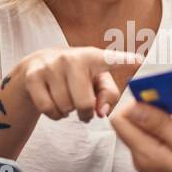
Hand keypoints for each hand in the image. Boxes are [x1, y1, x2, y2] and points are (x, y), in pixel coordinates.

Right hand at [18, 46, 143, 121]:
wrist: (37, 66)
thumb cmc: (76, 76)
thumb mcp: (96, 81)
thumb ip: (108, 96)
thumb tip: (101, 113)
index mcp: (94, 56)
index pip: (111, 59)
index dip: (125, 61)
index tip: (139, 61)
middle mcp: (72, 57)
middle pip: (84, 103)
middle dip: (84, 113)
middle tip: (83, 108)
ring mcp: (50, 65)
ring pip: (64, 107)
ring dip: (67, 112)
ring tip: (67, 101)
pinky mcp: (33, 76)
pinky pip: (48, 109)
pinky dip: (53, 114)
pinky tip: (55, 104)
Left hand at [108, 99, 171, 171]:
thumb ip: (160, 126)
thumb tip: (133, 108)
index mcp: (147, 156)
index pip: (120, 120)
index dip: (134, 102)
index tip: (157, 95)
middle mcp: (144, 162)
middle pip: (131, 124)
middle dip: (148, 108)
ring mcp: (152, 165)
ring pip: (145, 132)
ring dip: (160, 118)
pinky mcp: (163, 166)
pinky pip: (156, 141)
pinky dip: (167, 129)